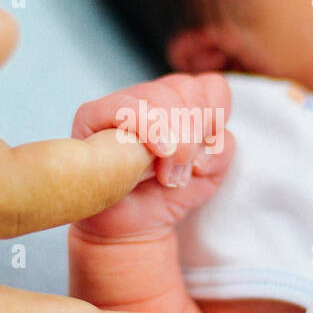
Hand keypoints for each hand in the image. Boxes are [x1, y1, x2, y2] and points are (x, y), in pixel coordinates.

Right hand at [71, 73, 234, 239]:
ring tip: (167, 175)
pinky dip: (148, 128)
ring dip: (173, 140)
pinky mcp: (92, 115)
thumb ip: (221, 149)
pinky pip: (124, 108)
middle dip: (194, 133)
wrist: (131, 226)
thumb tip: (203, 142)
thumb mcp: (209, 174)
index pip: (211, 86)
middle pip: (187, 88)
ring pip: (159, 96)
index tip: (206, 153)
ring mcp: (123, 102)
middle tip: (185, 170)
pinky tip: (157, 153)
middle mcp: (153, 96)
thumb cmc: (167, 194)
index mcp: (185, 101)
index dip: (216, 117)